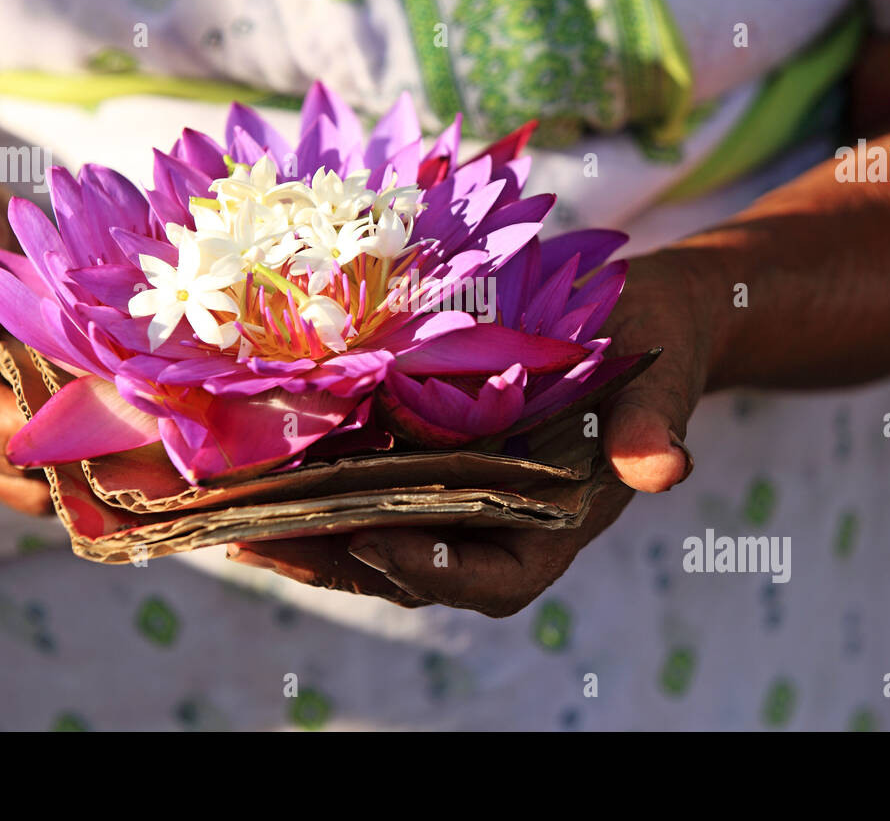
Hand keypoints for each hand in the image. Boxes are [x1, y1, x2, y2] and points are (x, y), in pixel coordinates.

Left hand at [226, 249, 713, 614]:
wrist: (629, 311)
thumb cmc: (651, 346)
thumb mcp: (658, 379)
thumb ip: (652, 428)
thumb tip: (666, 469)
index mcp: (552, 525)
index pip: (490, 577)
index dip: (431, 568)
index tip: (372, 538)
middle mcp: (491, 520)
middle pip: (404, 564)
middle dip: (328, 555)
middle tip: (250, 535)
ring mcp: (452, 490)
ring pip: (368, 529)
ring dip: (300, 526)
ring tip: (223, 509)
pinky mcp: (423, 450)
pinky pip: (361, 478)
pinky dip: (310, 476)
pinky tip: (249, 458)